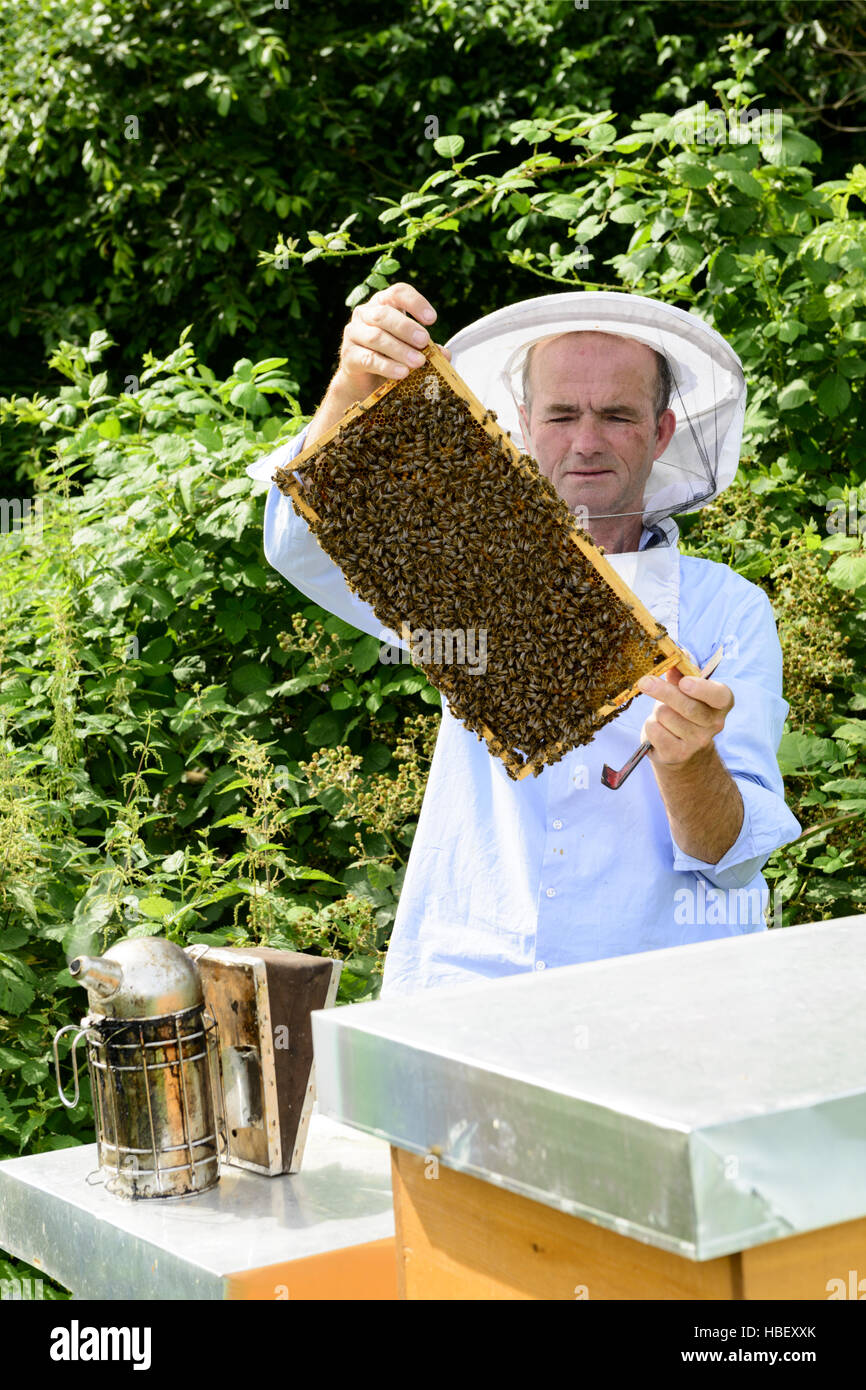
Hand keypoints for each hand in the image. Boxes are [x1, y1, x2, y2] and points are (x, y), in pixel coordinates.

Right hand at [306, 281, 449, 447]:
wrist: (364, 381)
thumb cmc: (391, 356)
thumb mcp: (411, 348)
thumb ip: (428, 348)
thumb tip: (445, 355)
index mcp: (382, 303)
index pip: (398, 293)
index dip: (415, 303)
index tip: (432, 319)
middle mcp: (365, 313)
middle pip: (384, 314)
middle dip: (407, 328)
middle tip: (424, 342)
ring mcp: (354, 333)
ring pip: (376, 337)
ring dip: (400, 350)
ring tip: (418, 362)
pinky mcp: (349, 355)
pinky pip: (369, 359)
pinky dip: (387, 366)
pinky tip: (402, 373)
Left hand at [637, 666, 733, 768]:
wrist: (682, 751)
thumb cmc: (683, 712)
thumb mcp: (685, 690)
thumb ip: (682, 670)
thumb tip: (677, 651)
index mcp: (721, 704)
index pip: (720, 695)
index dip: (702, 688)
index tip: (684, 682)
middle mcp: (714, 724)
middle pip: (687, 706)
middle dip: (663, 692)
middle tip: (645, 681)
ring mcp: (697, 742)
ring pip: (666, 715)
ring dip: (657, 711)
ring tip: (662, 714)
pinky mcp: (678, 754)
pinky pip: (655, 730)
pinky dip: (650, 725)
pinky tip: (658, 728)